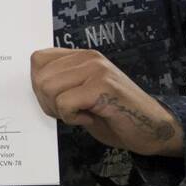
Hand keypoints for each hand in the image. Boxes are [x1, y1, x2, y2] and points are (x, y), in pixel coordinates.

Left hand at [30, 48, 183, 156]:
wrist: (152, 128)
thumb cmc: (114, 114)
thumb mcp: (82, 93)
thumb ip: (61, 83)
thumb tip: (34, 84)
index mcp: (81, 56)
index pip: (38, 59)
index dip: (39, 85)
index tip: (57, 101)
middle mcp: (89, 58)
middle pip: (39, 77)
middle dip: (47, 102)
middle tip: (70, 111)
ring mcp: (96, 70)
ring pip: (48, 88)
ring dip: (59, 109)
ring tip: (81, 113)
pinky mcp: (102, 87)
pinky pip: (65, 103)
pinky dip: (72, 118)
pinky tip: (91, 118)